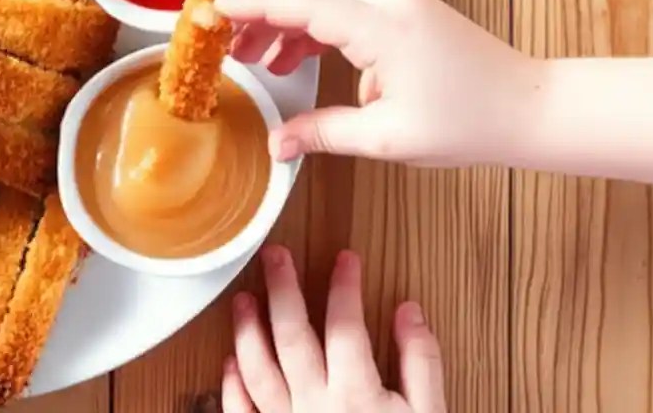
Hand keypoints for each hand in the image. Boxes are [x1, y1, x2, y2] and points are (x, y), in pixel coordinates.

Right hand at [215, 0, 540, 165]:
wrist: (531, 109)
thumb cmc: (470, 122)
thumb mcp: (388, 137)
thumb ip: (324, 134)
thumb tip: (277, 143)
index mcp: (382, 25)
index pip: (301, 4)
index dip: (252, 6)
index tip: (213, 9)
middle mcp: (389, 1)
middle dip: (263, 16)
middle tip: (228, 47)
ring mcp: (401, 3)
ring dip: (289, 24)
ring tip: (259, 60)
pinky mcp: (408, 13)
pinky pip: (348, 10)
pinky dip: (318, 29)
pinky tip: (302, 62)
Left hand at [223, 246, 445, 412]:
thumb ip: (422, 364)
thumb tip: (409, 311)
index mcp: (358, 396)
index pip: (345, 326)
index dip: (343, 287)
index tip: (345, 258)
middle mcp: (316, 407)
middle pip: (292, 336)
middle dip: (282, 290)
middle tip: (274, 255)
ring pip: (257, 371)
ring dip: (247, 331)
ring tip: (241, 299)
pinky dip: (233, 387)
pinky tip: (230, 362)